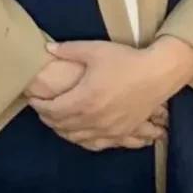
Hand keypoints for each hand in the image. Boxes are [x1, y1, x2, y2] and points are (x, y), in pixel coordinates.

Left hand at [29, 41, 170, 150]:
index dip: (39, 105)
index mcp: (82, 100)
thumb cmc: (127, 60)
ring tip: (59, 121)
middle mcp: (91, 120)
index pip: (51, 110)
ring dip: (63, 131)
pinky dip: (83, 141)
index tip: (34, 98)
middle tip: (43, 108)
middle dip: (48, 118)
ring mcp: (106, 130)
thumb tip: (48, 48)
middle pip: (60, 126)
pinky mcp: (120, 133)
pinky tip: (81, 135)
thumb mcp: (97, 50)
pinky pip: (95, 144)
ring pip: (76, 138)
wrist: (158, 74)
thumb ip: (70, 49)